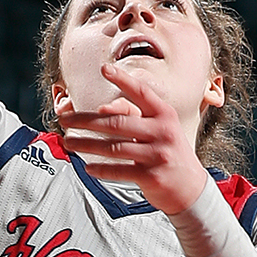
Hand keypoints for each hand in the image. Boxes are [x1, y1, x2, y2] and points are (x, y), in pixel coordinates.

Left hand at [55, 61, 210, 215]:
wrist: (191, 188)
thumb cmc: (168, 153)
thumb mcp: (159, 129)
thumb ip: (134, 117)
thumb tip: (102, 110)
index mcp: (164, 115)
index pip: (141, 93)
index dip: (123, 80)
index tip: (104, 68)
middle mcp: (162, 131)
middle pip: (117, 123)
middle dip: (86, 121)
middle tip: (65, 120)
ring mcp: (157, 154)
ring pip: (113, 147)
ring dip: (86, 144)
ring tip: (69, 142)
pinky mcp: (151, 176)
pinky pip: (120, 170)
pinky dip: (101, 169)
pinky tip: (87, 167)